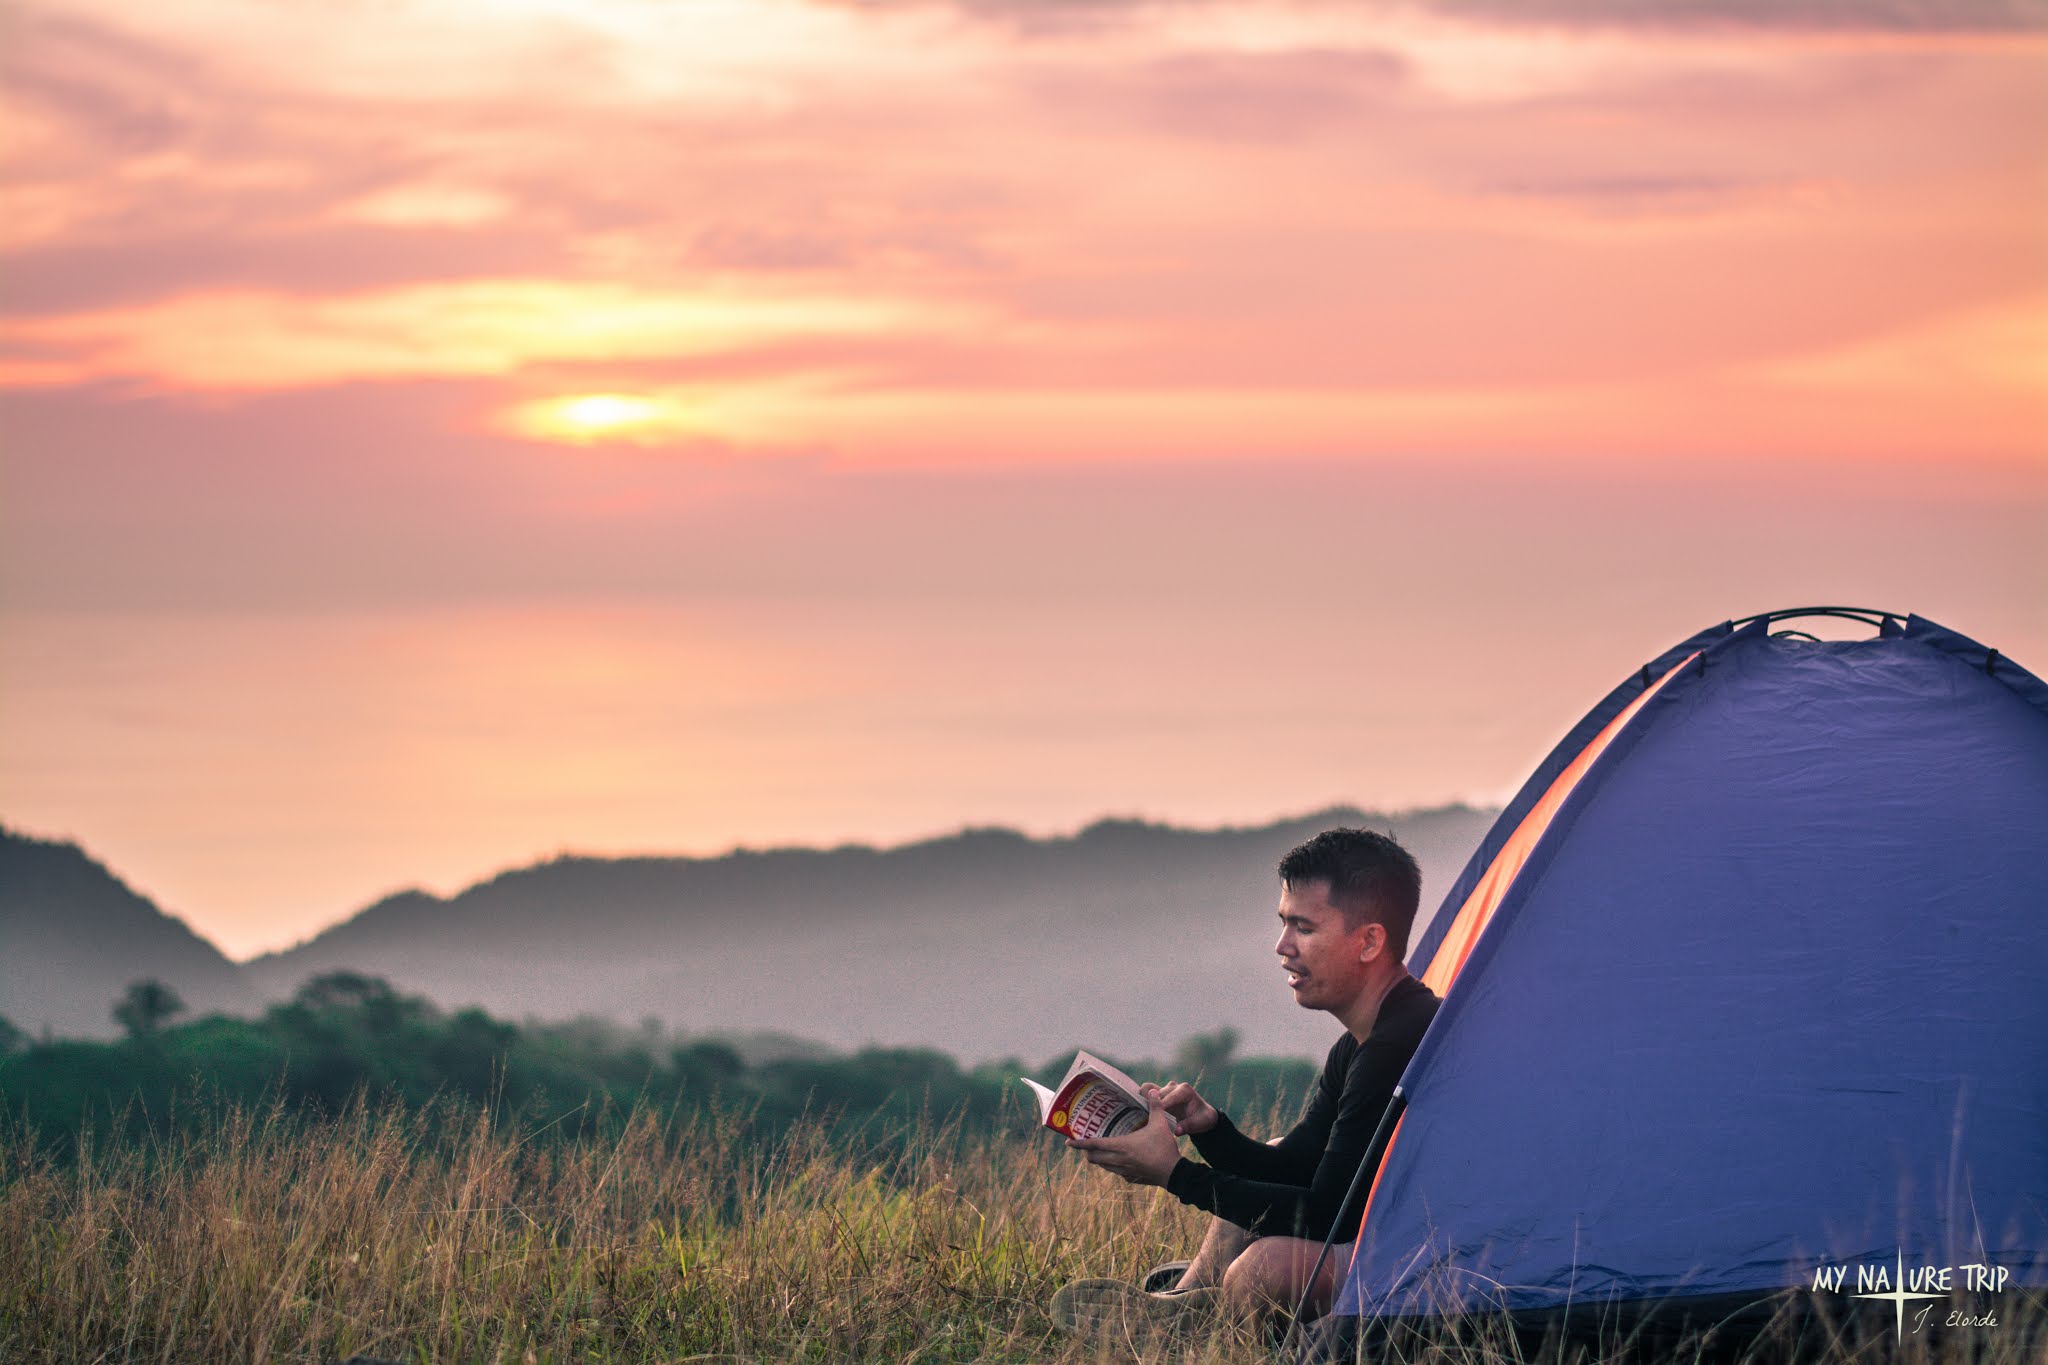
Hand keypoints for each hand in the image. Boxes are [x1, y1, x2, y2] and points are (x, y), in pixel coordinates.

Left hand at [1067, 1096, 1181, 1186]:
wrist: (1174, 1173)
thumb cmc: (1165, 1148)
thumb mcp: (1160, 1124)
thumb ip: (1155, 1107)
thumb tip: (1152, 1091)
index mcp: (1121, 1146)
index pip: (1094, 1145)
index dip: (1079, 1144)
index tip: (1068, 1142)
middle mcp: (1119, 1160)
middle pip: (1094, 1158)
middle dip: (1087, 1151)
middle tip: (1085, 1144)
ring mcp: (1124, 1171)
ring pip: (1104, 1166)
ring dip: (1098, 1159)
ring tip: (1099, 1151)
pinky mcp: (1131, 1178)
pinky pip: (1116, 1172)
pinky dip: (1113, 1166)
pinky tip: (1119, 1160)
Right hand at [1140, 1080, 1217, 1136]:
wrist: (1201, 1115)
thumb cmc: (1202, 1118)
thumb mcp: (1200, 1123)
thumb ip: (1189, 1126)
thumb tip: (1176, 1131)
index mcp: (1185, 1090)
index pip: (1170, 1097)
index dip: (1161, 1105)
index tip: (1155, 1116)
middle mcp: (1173, 1086)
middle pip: (1157, 1093)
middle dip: (1151, 1105)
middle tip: (1147, 1119)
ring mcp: (1164, 1089)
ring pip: (1148, 1089)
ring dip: (1144, 1100)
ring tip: (1141, 1114)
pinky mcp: (1158, 1094)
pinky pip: (1145, 1093)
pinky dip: (1141, 1101)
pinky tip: (1140, 1113)